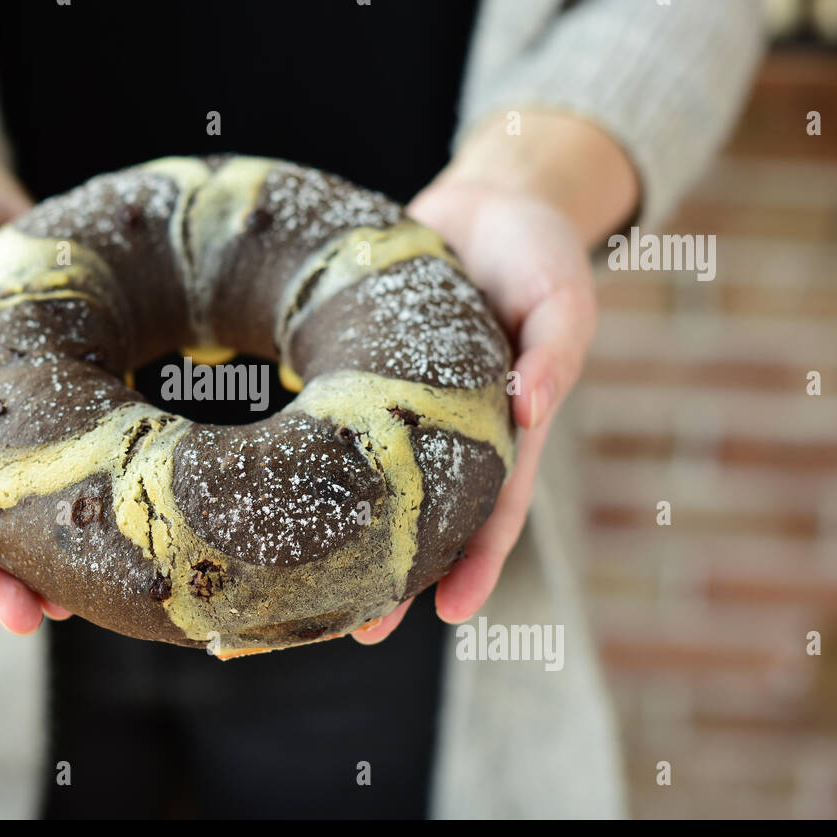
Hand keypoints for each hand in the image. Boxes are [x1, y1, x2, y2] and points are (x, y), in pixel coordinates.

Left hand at [352, 180, 597, 643]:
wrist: (484, 207)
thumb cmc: (536, 250)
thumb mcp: (561, 292)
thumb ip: (556, 348)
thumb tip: (529, 406)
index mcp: (504, 425)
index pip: (495, 508)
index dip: (478, 562)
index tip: (454, 614)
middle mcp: (449, 428)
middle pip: (425, 514)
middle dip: (399, 575)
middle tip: (361, 630)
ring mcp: (400, 406)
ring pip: (372, 481)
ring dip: (348, 534)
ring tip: (308, 586)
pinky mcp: (359, 372)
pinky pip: (334, 425)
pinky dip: (311, 461)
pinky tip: (275, 494)